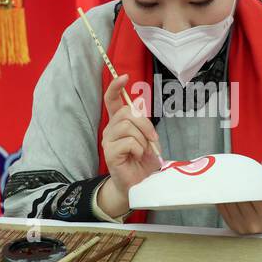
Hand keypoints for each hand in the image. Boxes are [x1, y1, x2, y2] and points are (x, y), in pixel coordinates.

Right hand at [97, 73, 161, 216]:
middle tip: (152, 140)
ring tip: (143, 151)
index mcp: (119, 123)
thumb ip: (142, 123)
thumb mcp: (147, 138)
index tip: (124, 76)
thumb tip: (139, 107)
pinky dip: (139, 149)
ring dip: (142, 139)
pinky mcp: (110, 153)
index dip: (116, 87)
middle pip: (126, 112)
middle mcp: (110, 129)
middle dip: (145, 124)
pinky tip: (137, 157)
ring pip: (128, 126)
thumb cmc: (143, 161)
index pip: (112, 100)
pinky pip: (129, 142)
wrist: (139, 184)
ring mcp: (108, 141)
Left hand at [218, 158, 261, 234]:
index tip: (243, 174)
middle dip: (236, 185)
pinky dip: (223, 197)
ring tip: (225, 177)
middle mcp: (254, 224)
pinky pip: (223, 209)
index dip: (249, 185)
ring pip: (229, 204)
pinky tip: (222, 187)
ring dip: (226, 190)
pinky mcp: (232, 225)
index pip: (256, 199)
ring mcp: (241, 226)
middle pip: (240, 200)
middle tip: (231, 172)